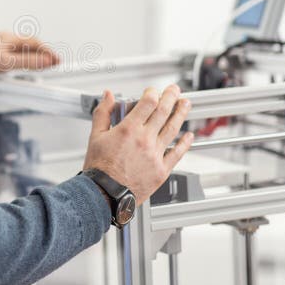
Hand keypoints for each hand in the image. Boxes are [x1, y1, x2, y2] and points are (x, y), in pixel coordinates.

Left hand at [0, 31, 59, 91]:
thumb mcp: (6, 62)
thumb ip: (27, 61)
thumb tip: (45, 61)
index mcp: (9, 38)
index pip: (35, 43)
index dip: (48, 52)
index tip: (57, 60)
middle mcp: (4, 38)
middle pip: (29, 44)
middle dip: (42, 53)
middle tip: (52, 63)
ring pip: (20, 48)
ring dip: (32, 54)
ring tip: (40, 63)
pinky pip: (11, 52)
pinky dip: (21, 57)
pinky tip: (19, 63)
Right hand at [83, 85, 192, 203]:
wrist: (105, 194)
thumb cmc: (99, 169)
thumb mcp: (95, 136)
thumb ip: (103, 113)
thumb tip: (107, 96)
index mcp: (128, 130)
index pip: (147, 103)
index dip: (153, 93)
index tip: (153, 91)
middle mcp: (144, 140)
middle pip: (163, 112)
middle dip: (171, 97)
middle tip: (175, 90)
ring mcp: (155, 155)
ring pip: (173, 129)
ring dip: (181, 114)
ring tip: (186, 104)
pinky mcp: (161, 170)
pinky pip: (177, 153)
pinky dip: (184, 143)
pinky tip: (189, 136)